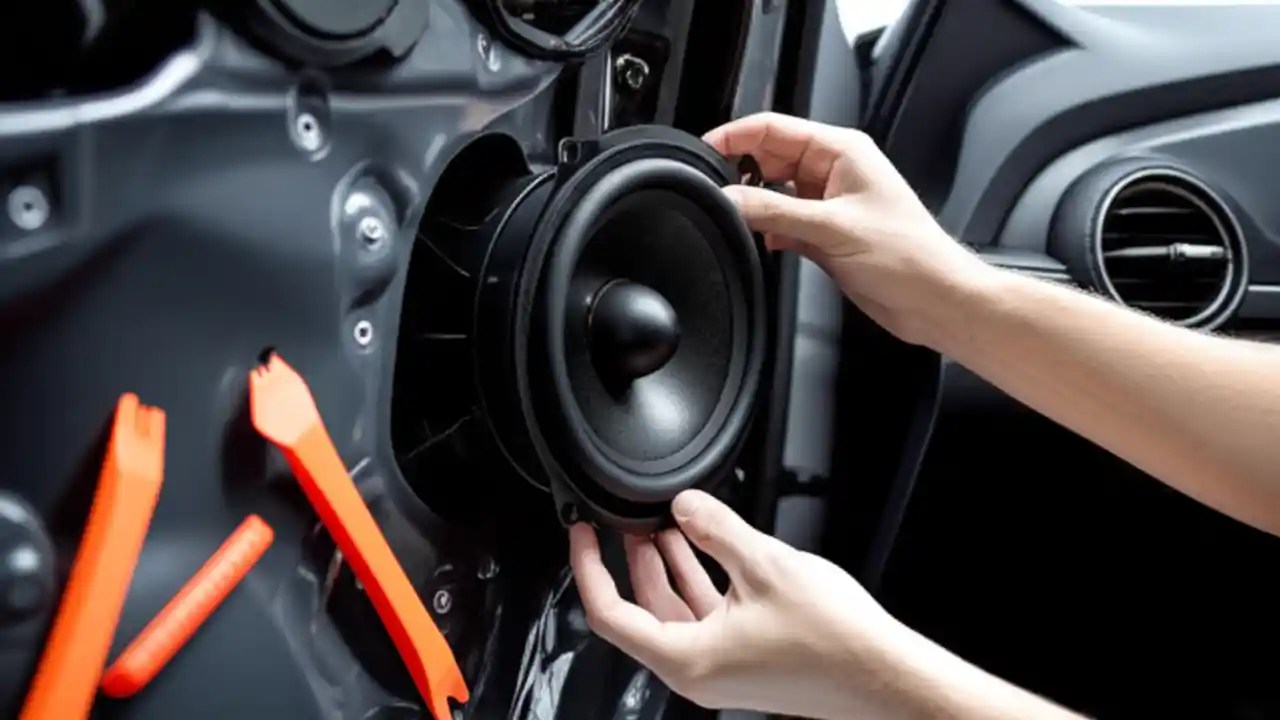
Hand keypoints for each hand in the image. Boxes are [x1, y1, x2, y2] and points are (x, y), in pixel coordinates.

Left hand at [568, 490, 908, 718]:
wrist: (883, 676)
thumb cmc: (833, 641)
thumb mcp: (764, 565)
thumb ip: (715, 529)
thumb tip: (684, 505)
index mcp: (686, 659)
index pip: (610, 613)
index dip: (589, 568)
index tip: (583, 535)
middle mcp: (697, 671)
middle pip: (641, 610)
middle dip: (631, 560)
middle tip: (624, 519)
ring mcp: (722, 668)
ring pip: (675, 611)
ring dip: (667, 566)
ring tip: (662, 523)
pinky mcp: (746, 659)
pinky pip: (706, 616)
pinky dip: (698, 580)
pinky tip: (704, 546)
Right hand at [704, 112, 995, 345]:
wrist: (934, 301)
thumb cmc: (909, 256)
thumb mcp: (833, 227)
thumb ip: (775, 211)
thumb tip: (729, 198)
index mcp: (842, 151)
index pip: (774, 127)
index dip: (736, 136)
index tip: (703, 151)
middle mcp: (833, 172)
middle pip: (768, 158)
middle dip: (741, 174)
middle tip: (715, 194)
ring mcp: (826, 204)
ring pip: (772, 194)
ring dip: (754, 207)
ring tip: (738, 222)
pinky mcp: (822, 235)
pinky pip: (780, 224)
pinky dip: (767, 233)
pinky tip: (763, 244)